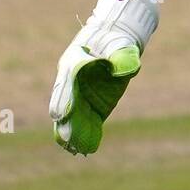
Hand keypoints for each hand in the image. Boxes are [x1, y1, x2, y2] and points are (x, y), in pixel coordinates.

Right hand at [49, 0, 158, 154]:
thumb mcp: (122, 46)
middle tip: (66, 139)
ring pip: (73, 114)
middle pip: (67, 102)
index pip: (67, 82)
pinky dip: (87, 133)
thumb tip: (129, 69)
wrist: (117, 40)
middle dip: (67, 121)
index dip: (64, 99)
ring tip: (73, 149)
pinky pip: (88, 120)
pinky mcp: (94, 104)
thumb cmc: (117, 40)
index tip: (60, 114)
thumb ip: (124, 58)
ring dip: (73, 132)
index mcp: (75, 61)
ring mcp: (81, 93)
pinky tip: (87, 148)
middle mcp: (74, 80)